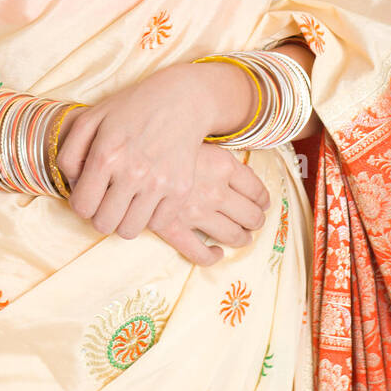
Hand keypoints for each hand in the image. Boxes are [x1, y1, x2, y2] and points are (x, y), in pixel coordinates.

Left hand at [54, 66, 269, 255]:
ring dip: (124, 218)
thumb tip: (73, 187)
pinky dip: (151, 214)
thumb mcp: (92, 118)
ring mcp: (159, 182)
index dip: (82, 203)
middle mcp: (133, 172)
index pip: (82, 207)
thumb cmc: (131, 108)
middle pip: (103, 224)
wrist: (181, 98)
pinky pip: (158, 224)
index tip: (90, 193)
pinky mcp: (181, 189)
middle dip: (101, 213)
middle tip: (108, 197)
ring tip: (127, 199)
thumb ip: (70, 154)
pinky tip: (149, 195)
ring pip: (129, 230)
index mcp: (106, 154)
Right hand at [145, 142, 271, 266]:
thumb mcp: (197, 136)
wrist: (127, 147)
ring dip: (242, 239)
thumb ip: (218, 154)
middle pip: (250, 215)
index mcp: (223, 165)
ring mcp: (196, 212)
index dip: (263, 199)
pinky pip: (200, 253)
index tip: (263, 203)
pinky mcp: (175, 228)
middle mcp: (215, 191)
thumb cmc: (161, 133)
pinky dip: (212, 257)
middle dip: (256, 221)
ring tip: (243, 237)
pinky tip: (216, 253)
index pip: (256, 190)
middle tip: (255, 222)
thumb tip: (235, 168)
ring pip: (233, 235)